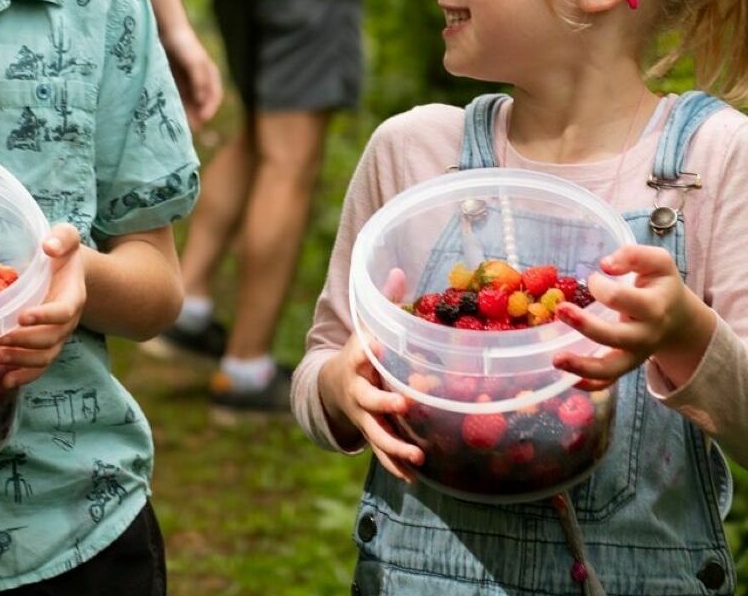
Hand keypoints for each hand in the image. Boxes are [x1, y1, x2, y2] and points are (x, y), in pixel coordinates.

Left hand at [0, 225, 86, 388]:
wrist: (71, 273)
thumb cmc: (64, 253)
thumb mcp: (67, 237)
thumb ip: (62, 237)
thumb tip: (48, 246)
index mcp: (73, 296)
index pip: (64, 312)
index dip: (44, 317)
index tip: (21, 316)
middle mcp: (68, 321)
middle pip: (51, 340)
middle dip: (24, 343)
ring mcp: (58, 336)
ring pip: (45, 357)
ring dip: (21, 361)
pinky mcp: (47, 345)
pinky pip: (39, 367)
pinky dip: (24, 376)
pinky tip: (5, 381)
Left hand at [160, 24, 223, 129]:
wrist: (167, 31)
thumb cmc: (184, 45)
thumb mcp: (194, 62)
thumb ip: (199, 80)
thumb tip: (202, 100)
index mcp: (211, 75)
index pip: (215, 97)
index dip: (209, 109)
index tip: (201, 121)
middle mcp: (201, 80)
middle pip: (201, 103)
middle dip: (197, 116)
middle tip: (189, 130)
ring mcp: (188, 82)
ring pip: (189, 103)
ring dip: (186, 114)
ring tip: (179, 126)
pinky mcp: (175, 82)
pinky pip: (178, 98)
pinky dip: (177, 107)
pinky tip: (170, 113)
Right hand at [324, 268, 422, 480]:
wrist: (331, 385)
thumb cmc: (360, 353)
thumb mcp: (367, 327)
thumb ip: (385, 302)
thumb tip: (398, 270)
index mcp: (357, 361)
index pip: (359, 353)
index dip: (367, 350)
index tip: (378, 345)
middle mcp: (358, 391)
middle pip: (368, 399)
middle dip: (385, 402)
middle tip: (404, 404)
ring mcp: (362, 416)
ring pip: (375, 433)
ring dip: (394, 446)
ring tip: (417, 456)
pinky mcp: (370, 433)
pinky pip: (381, 452)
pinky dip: (394, 465)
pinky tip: (412, 478)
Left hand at [553, 244, 714, 387]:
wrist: (679, 319)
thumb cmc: (662, 286)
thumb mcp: (658, 262)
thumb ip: (634, 255)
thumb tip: (605, 264)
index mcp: (654, 307)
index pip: (622, 299)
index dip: (601, 286)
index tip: (593, 277)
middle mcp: (645, 335)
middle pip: (616, 337)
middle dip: (586, 325)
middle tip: (560, 310)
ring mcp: (635, 355)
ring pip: (610, 369)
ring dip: (582, 366)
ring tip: (556, 359)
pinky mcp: (625, 366)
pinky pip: (607, 382)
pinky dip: (587, 384)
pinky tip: (566, 376)